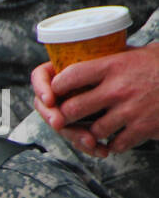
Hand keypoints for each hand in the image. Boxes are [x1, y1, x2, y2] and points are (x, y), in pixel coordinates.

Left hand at [31, 43, 158, 155]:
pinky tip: (116, 138)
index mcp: (114, 65)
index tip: (53, 93)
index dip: (54, 87)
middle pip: (72, 109)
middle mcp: (118, 88)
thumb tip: (81, 56)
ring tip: (94, 130)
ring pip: (93, 131)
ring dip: (91, 134)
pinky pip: (115, 144)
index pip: (68, 77)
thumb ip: (111, 58)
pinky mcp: (143, 128)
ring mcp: (130, 110)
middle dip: (65, 117)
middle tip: (66, 119)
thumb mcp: (138, 53)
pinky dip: (113, 144)